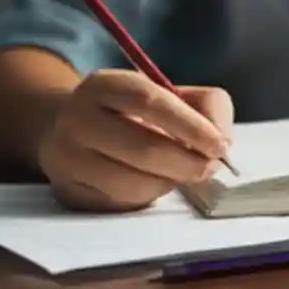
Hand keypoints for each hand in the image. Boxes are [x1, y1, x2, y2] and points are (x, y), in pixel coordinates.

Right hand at [37, 70, 233, 212]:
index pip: (148, 100)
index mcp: (104, 84)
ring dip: (169, 182)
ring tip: (179, 172)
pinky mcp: (68, 192)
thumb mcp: (171, 93)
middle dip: (187, 163)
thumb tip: (221, 142)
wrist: (71, 130)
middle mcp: (77, 119)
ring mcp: (67, 158)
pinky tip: (153, 182)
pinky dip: (149, 196)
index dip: (189, 125)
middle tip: (209, 167)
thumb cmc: (137, 112)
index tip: (219, 145)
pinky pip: (121, 203)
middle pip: (142, 148)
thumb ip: (207, 107)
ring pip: (132, 182)